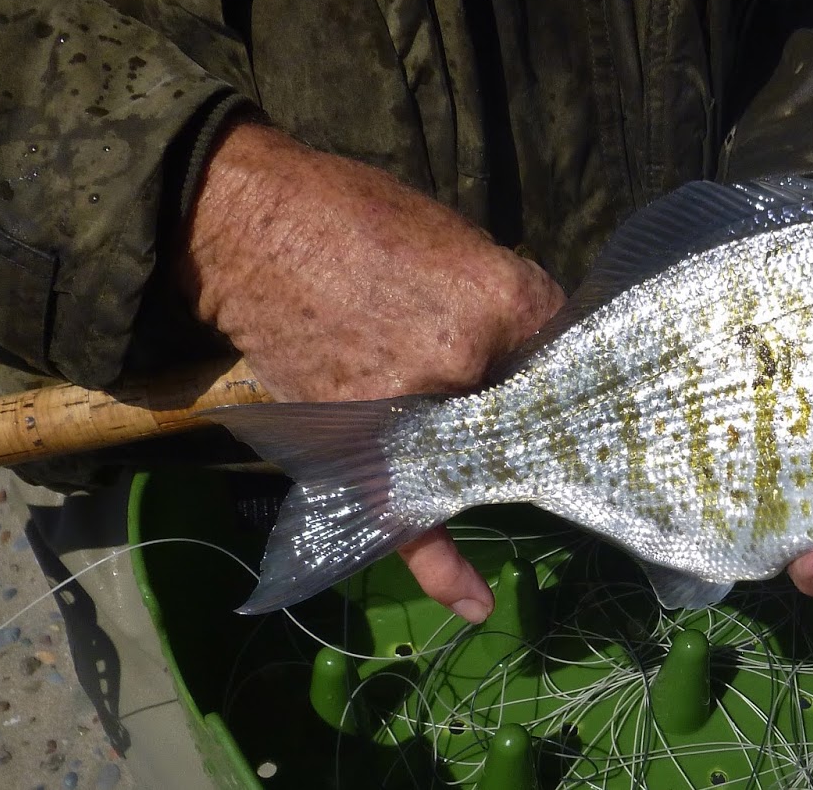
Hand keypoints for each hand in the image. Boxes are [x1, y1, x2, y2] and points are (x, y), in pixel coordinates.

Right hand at [177, 120, 564, 622]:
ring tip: (446, 409)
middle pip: (526, 405)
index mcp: (507, 297)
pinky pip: (412, 517)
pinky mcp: (362, 442)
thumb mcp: (452, 233)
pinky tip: (476, 602)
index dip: (551, 354)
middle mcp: (473, 360)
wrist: (245, 224)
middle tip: (480, 377)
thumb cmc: (349, 211)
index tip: (538, 357)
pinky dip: (441, 565)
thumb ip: (499, 297)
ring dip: (476, 440)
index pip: (567, 348)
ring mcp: (418, 409)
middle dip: (513, 398)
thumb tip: (529, 347)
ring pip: (476, 447)